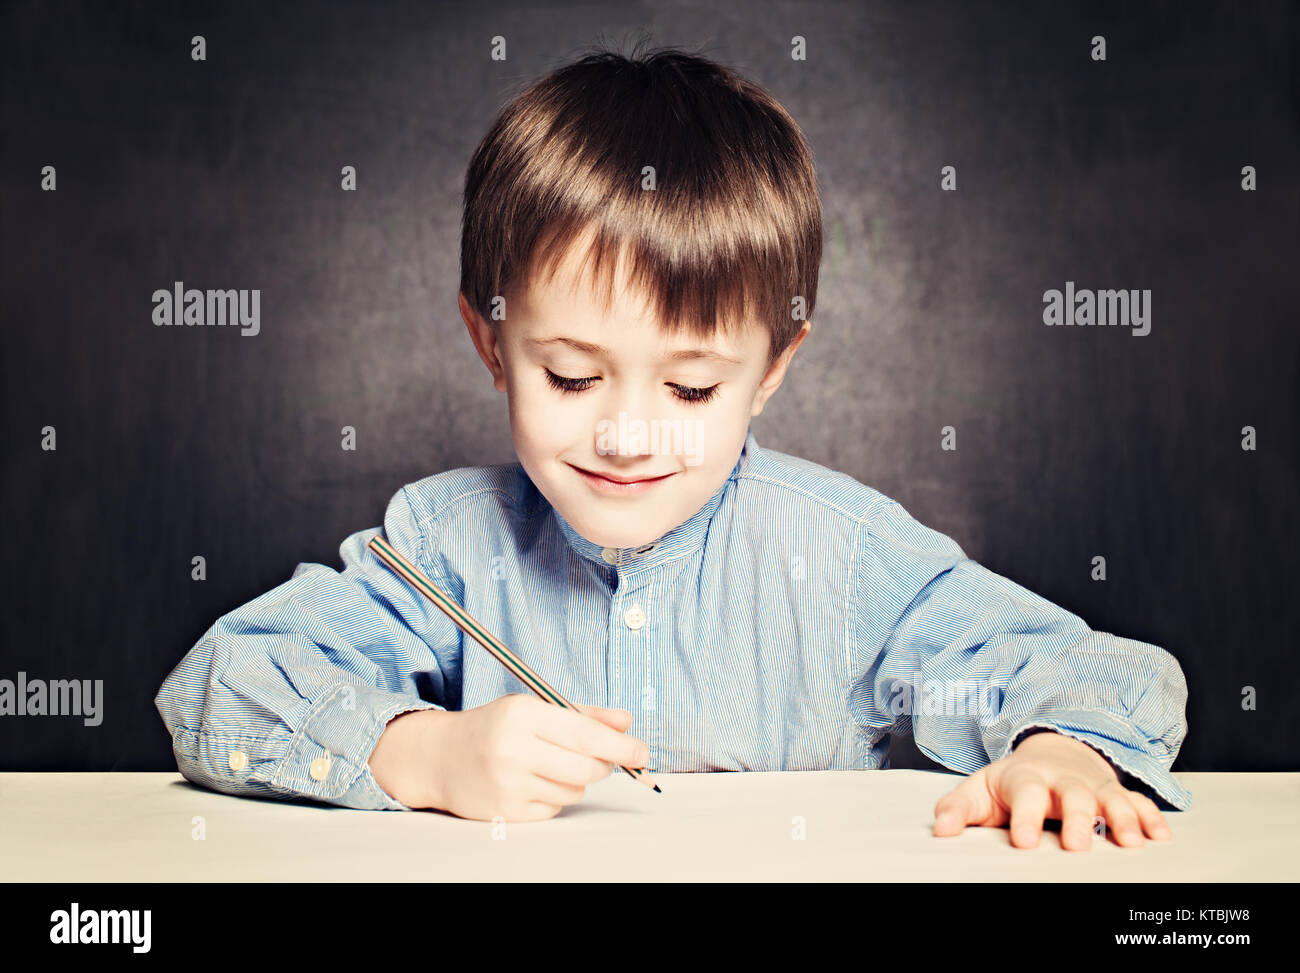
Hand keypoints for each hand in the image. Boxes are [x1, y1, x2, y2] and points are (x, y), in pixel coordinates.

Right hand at [367, 695, 647, 821]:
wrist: (439, 757)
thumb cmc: (494, 727)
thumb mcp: (534, 707)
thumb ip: (583, 714)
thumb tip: (625, 721)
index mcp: (522, 714)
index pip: (584, 733)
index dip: (620, 745)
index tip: (643, 752)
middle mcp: (513, 748)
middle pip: (586, 768)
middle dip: (602, 765)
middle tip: (598, 758)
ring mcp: (507, 783)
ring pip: (574, 791)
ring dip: (575, 780)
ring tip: (549, 765)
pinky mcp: (505, 812)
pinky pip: (554, 809)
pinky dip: (554, 797)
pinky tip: (532, 783)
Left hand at [932, 730, 1173, 849]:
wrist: (1052, 753)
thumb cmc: (1013, 783)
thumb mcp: (980, 790)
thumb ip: (959, 808)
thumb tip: (940, 830)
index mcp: (1026, 779)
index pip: (1026, 793)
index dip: (1025, 816)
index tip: (1023, 841)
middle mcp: (1063, 781)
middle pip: (1073, 795)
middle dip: (1077, 819)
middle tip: (1078, 846)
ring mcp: (1093, 787)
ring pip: (1112, 798)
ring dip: (1122, 819)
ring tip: (1130, 844)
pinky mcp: (1115, 794)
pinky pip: (1139, 803)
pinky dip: (1151, 818)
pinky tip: (1160, 837)